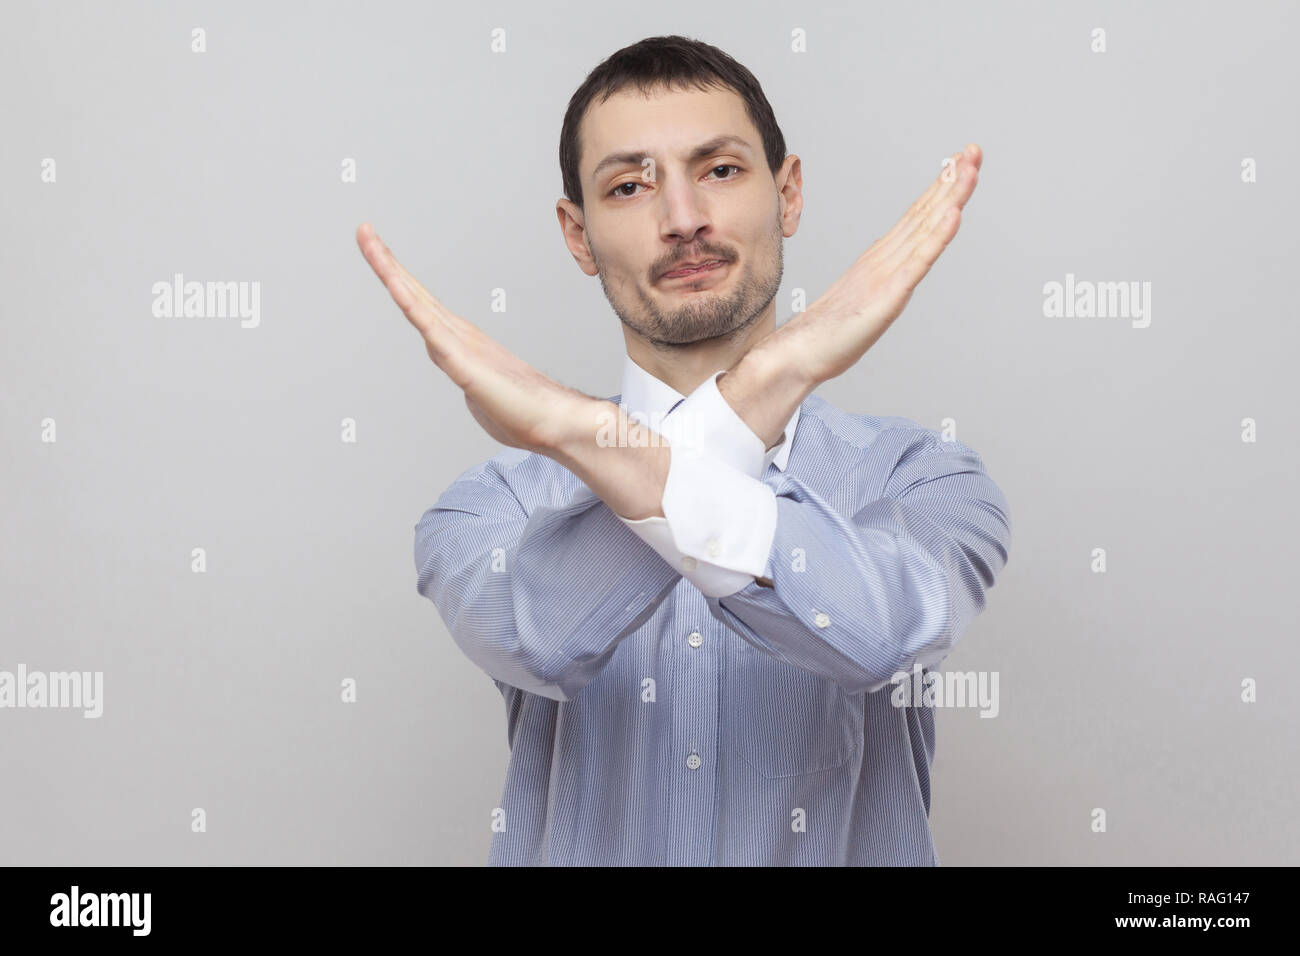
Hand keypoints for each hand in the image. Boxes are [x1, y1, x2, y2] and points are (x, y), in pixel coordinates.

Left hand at [355, 222, 589, 454]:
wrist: (556, 425)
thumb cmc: (530, 417)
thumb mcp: (488, 403)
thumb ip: (477, 389)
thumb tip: (480, 390)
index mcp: (461, 346)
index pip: (421, 309)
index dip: (400, 282)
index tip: (381, 258)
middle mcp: (458, 338)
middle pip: (414, 295)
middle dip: (387, 263)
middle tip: (363, 230)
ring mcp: (459, 346)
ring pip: (415, 302)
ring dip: (390, 271)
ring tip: (368, 239)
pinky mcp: (462, 362)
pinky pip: (429, 326)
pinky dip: (408, 302)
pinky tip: (392, 282)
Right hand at [760, 143, 982, 385]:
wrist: (798, 354)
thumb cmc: (825, 335)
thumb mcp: (861, 303)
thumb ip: (875, 282)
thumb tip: (886, 264)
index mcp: (879, 260)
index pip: (916, 217)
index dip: (940, 189)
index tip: (960, 163)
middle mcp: (883, 260)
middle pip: (924, 213)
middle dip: (951, 181)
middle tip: (973, 150)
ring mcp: (885, 275)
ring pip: (925, 230)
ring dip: (950, 197)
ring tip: (969, 168)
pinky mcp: (887, 297)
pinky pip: (917, 263)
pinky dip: (937, 238)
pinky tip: (953, 216)